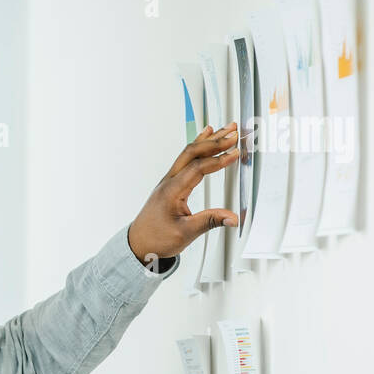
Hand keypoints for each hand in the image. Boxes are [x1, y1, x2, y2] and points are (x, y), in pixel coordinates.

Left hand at [127, 122, 239, 263]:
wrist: (138, 244)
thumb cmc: (156, 239)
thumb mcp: (185, 233)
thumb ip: (210, 222)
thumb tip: (233, 218)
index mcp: (172, 191)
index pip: (198, 168)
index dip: (218, 159)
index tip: (236, 152)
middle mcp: (169, 182)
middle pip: (192, 153)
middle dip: (214, 141)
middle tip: (234, 133)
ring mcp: (169, 181)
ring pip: (188, 154)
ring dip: (208, 141)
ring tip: (226, 129)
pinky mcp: (171, 184)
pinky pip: (185, 160)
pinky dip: (198, 147)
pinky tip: (205, 137)